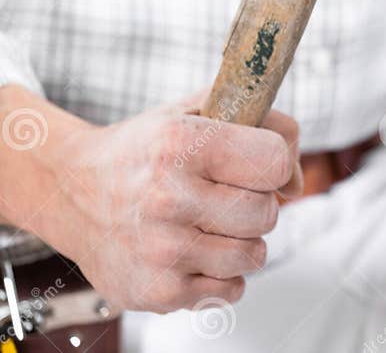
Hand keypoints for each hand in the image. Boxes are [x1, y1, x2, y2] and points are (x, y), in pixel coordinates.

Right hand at [47, 97, 299, 312]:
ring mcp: (161, 250)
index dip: (271, 162)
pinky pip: (231, 290)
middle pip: (267, 213)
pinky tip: (195, 252)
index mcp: (180, 144)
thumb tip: (297, 183)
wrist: (71, 191)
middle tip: (223, 195)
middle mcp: (168, 197)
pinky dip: (222, 274)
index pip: (274, 161)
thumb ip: (268, 126)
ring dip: (241, 241)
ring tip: (208, 224)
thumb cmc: (148, 149)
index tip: (249, 162)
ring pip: (254, 254)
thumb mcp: (200, 112)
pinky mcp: (157, 292)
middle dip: (256, 203)